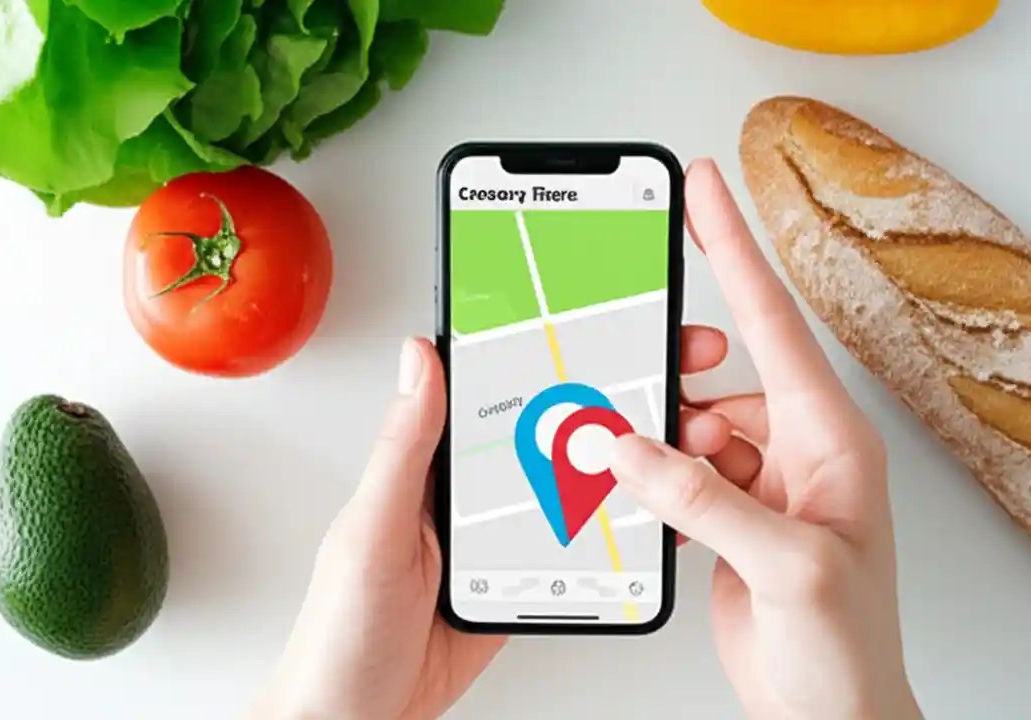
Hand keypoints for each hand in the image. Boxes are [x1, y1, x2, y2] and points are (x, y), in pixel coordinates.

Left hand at [252, 333, 734, 719]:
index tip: (608, 316)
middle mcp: (471, 490)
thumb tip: (419, 358)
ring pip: (578, 481)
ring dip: (632, 459)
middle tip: (677, 371)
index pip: (500, 388)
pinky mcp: (523, 579)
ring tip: (689, 438)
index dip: (554, 348)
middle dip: (620, 395)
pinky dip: (624, 526)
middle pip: (556, 428)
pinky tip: (659, 512)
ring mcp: (502, 535)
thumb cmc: (341, 634)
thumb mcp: (371, 532)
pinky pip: (582, 542)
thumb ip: (403, 449)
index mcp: (429, 463)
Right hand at [610, 160, 921, 719]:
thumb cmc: (846, 650)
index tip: (707, 189)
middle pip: (718, 374)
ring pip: (688, 425)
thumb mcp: (787, 567)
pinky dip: (655, 481)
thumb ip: (705, 500)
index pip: (774, 322)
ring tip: (647, 474)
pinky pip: (678, 471)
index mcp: (832, 437)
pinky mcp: (729, 516)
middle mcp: (799, 449)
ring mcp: (762, 483)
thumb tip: (634, 447)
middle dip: (674, 381)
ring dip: (660, 443)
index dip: (736, 247)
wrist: (830, 716)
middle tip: (638, 392)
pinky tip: (651, 504)